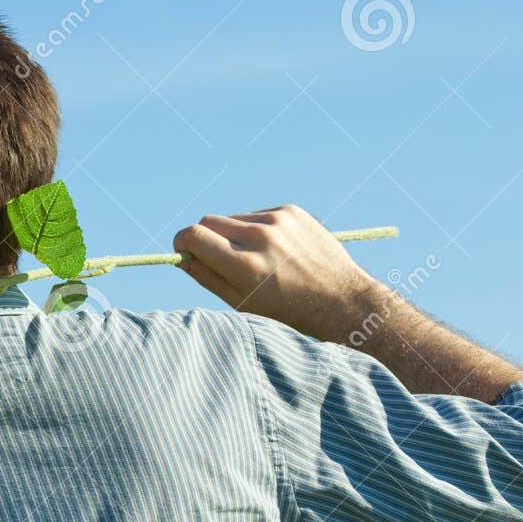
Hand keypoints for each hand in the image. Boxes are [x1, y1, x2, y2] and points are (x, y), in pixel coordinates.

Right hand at [173, 204, 392, 343]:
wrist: (341, 300)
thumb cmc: (287, 310)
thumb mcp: (243, 304)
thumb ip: (208, 277)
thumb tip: (181, 257)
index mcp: (245, 265)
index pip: (194, 235)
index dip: (182, 242)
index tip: (184, 251)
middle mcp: (260, 237)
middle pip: (210, 220)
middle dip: (205, 237)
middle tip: (216, 257)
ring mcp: (278, 220)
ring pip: (234, 218)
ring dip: (234, 234)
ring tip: (256, 259)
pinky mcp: (292, 211)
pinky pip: (258, 215)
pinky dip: (257, 230)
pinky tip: (275, 251)